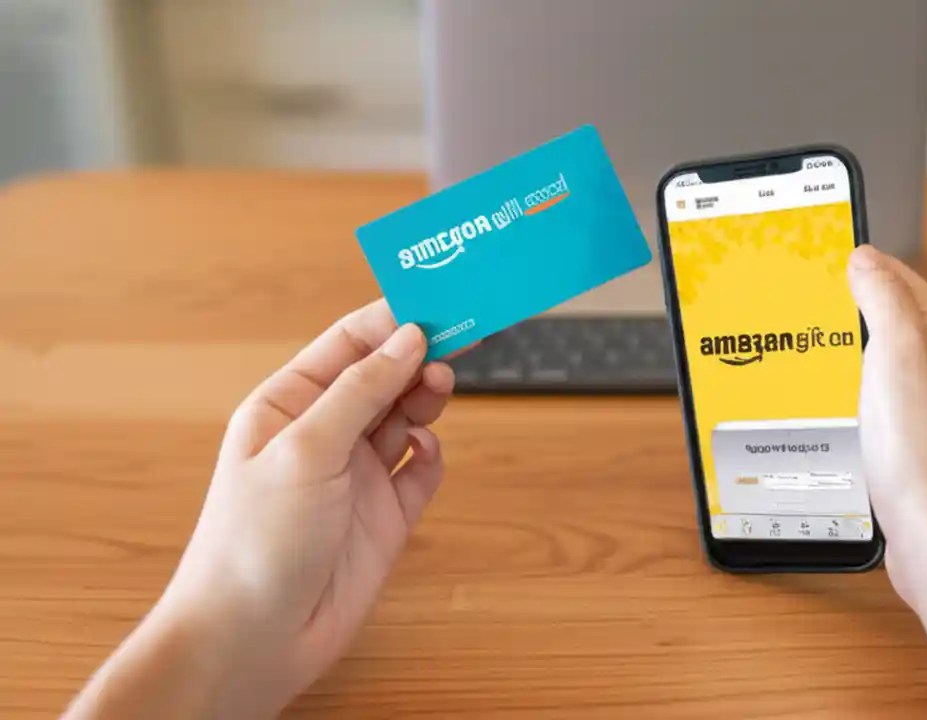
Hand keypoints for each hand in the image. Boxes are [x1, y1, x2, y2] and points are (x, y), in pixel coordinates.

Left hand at [67, 300, 454, 718]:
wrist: (254, 639)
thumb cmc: (253, 541)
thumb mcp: (305, 449)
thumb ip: (361, 391)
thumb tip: (408, 339)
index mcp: (288, 405)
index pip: (349, 343)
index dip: (394, 319)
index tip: (441, 301)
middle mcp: (324, 434)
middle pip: (385, 376)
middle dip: (421, 356)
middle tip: (463, 341)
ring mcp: (356, 475)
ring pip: (406, 417)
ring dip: (427, 399)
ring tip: (440, 391)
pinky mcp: (385, 516)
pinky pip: (419, 470)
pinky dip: (430, 454)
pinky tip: (424, 451)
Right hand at [847, 246, 926, 612]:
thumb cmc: (925, 450)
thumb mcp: (897, 350)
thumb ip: (883, 297)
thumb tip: (866, 258)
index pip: (899, 276)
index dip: (857, 268)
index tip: (817, 264)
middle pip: (894, 320)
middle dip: (850, 314)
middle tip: (804, 314)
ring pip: (888, 365)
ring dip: (852, 360)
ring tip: (813, 360)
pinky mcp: (922, 445)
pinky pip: (885, 406)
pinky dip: (858, 401)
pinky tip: (836, 413)